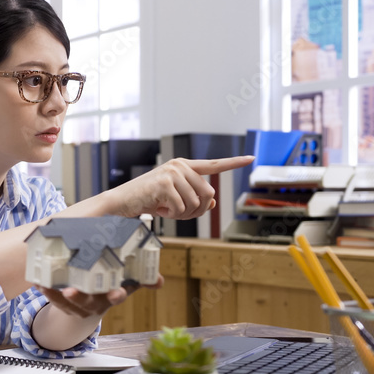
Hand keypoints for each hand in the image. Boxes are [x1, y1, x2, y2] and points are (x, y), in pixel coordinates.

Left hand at [38, 274, 163, 317]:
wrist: (91, 303)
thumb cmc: (111, 286)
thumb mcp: (128, 283)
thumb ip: (142, 279)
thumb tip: (159, 281)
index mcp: (111, 296)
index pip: (116, 297)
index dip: (116, 295)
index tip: (117, 293)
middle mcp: (94, 304)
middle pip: (87, 302)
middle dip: (80, 298)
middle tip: (72, 291)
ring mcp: (77, 306)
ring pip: (65, 303)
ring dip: (55, 295)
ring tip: (46, 284)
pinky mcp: (62, 303)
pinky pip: (52, 298)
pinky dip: (44, 290)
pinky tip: (37, 281)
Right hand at [108, 156, 253, 219]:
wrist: (122, 201)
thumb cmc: (148, 200)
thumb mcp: (175, 201)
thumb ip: (195, 200)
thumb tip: (212, 203)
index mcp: (184, 166)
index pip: (213, 165)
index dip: (233, 163)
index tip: (251, 158)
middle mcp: (180, 165)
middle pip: (208, 194)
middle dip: (197, 210)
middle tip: (179, 213)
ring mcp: (172, 172)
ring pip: (195, 203)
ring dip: (182, 214)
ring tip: (166, 209)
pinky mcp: (164, 183)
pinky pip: (181, 208)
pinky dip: (171, 215)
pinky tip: (159, 209)